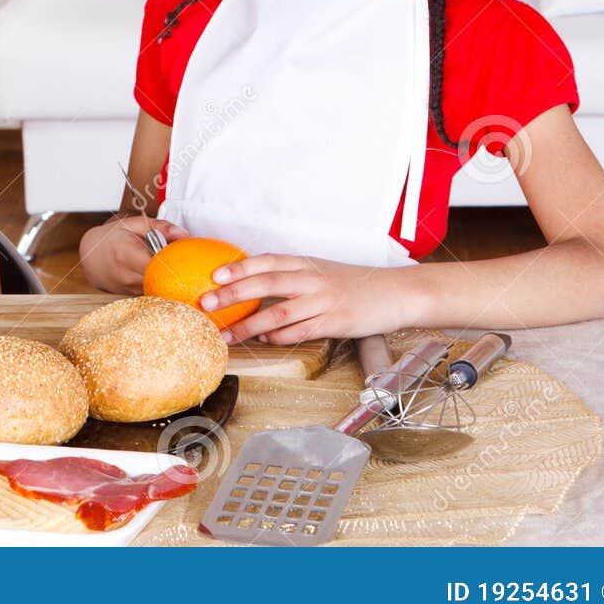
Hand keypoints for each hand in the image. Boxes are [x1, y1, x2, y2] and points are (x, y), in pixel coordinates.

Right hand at [78, 216, 188, 293]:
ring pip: (159, 287)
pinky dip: (162, 283)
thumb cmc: (112, 238)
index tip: (190, 258)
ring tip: (176, 267)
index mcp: (126, 254)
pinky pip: (153, 291)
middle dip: (177, 271)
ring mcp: (129, 289)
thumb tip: (183, 234)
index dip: (176, 263)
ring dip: (170, 278)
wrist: (91, 256)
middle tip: (189, 263)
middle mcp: (127, 275)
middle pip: (161, 279)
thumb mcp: (134, 223)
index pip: (157, 264)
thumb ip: (160, 226)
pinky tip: (166, 275)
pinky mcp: (133, 296)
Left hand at [201, 254, 419, 344]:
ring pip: (279, 312)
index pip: (267, 261)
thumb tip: (255, 285)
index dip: (240, 266)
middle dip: (233, 294)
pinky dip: (281, 337)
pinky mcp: (336, 322)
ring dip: (249, 325)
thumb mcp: (321, 272)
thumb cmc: (355, 284)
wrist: (396, 292)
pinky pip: (302, 331)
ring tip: (227, 336)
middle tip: (207, 304)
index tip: (214, 274)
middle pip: (266, 283)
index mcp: (307, 263)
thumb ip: (292, 277)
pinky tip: (265, 342)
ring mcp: (324, 301)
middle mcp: (312, 279)